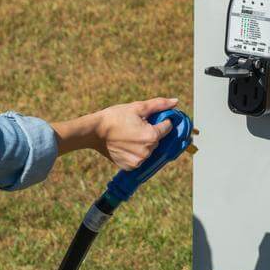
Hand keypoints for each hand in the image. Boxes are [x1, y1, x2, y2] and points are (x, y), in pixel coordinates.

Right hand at [50, 97, 179, 169]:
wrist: (94, 131)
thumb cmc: (116, 117)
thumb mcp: (138, 107)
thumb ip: (159, 105)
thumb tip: (176, 102)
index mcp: (152, 136)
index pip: (167, 128)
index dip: (161, 122)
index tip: (150, 119)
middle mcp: (148, 151)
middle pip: (157, 139)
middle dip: (151, 132)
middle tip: (136, 126)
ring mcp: (138, 161)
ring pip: (149, 150)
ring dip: (144, 143)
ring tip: (130, 135)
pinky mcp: (130, 167)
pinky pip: (140, 159)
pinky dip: (136, 152)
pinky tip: (126, 144)